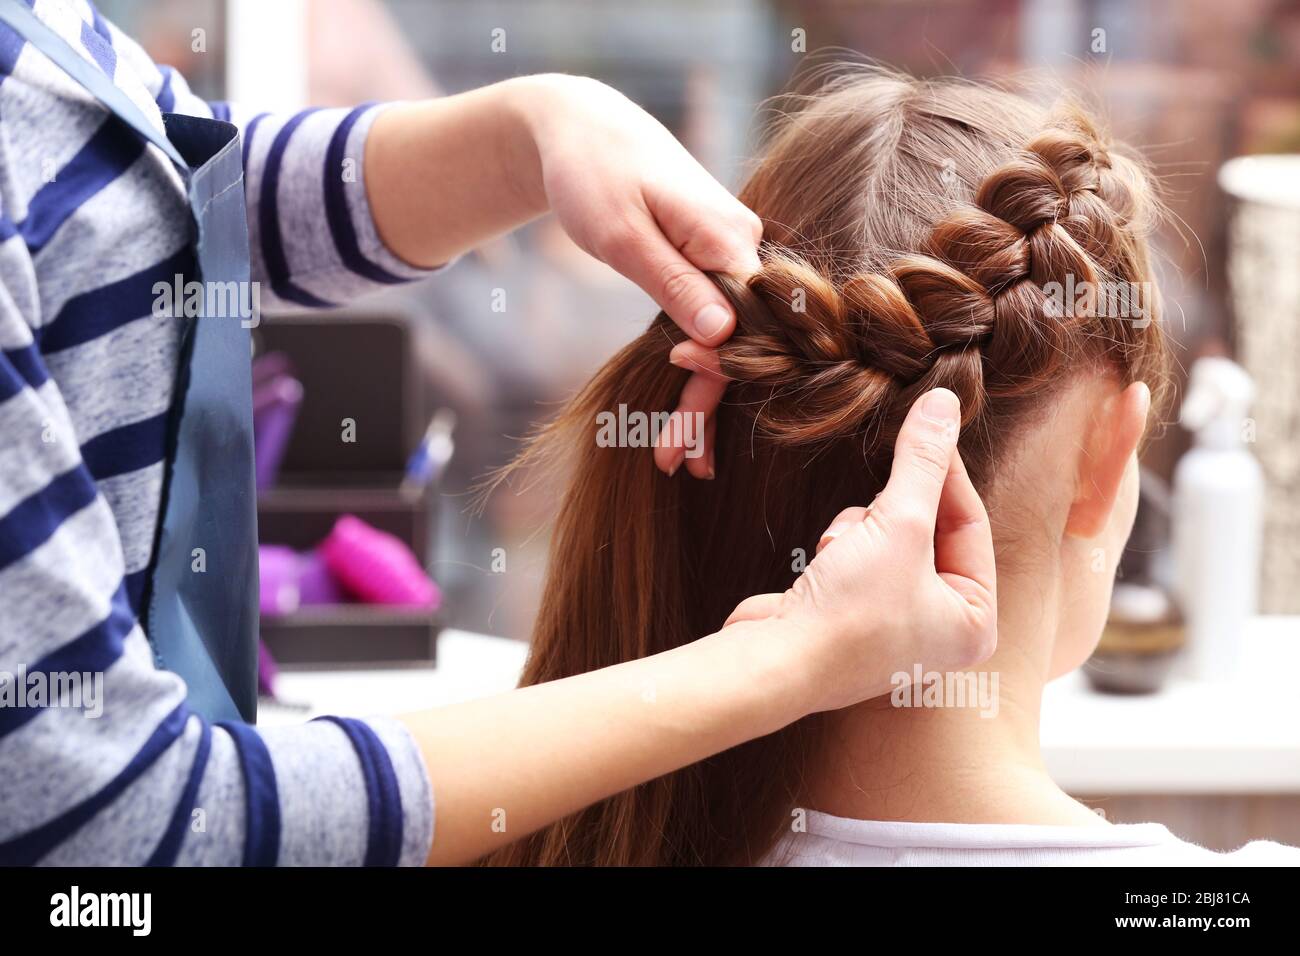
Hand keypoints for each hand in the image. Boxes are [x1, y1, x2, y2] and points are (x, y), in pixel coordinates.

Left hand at [513, 75, 760, 477]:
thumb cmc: (593, 175)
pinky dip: (699, 362)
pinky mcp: (710, 259)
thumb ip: (675, 284)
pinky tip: (686, 407)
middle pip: (741, 341)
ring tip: (678, 456)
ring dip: (702, 395)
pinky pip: (713, 320)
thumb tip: (724, 334)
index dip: (713, 385)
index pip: (744, 329)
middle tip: (676, 466)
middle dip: (706, 407)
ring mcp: (728, 253)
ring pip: (728, 336)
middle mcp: (743, 246)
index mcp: (730, 238)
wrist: (581, 128)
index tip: (677, 434)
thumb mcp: (623, 235)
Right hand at [723, 389, 997, 712]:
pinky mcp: (850, 617)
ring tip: (842, 549)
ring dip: (862, 528)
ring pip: (890, 539)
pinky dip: (841, 548)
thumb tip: (945, 404)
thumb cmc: (849, 612)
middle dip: (893, 512)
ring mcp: (893, 626)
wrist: (775, 661)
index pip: (971, 523)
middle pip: (930, 531)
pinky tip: (823, 562)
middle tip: (875, 508)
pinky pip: (859, 557)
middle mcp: (940, 630)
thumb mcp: (899, 524)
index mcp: (975, 622)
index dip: (945, 472)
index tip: (926, 427)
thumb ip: (923, 461)